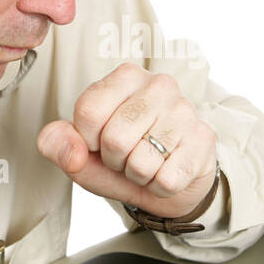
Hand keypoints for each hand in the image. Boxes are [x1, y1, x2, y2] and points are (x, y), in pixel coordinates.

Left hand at [37, 63, 217, 218]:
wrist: (167, 181)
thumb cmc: (123, 158)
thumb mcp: (82, 152)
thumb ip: (59, 145)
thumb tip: (71, 151)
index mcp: (125, 76)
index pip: (88, 111)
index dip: (88, 140)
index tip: (100, 142)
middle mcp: (159, 84)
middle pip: (114, 138)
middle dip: (115, 161)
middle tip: (127, 156)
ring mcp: (185, 110)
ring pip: (141, 162)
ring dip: (138, 175)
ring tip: (148, 163)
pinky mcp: (204, 139)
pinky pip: (166, 179)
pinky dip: (160, 187)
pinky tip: (167, 170)